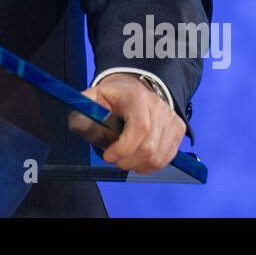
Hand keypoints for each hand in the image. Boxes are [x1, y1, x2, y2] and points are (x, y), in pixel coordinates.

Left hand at [67, 73, 184, 173]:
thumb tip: (77, 124)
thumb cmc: (112, 97)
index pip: (140, 127)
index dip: (124, 148)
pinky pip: (166, 158)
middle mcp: (159, 106)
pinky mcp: (178, 130)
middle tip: (113, 160)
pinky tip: (137, 160)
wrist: (134, 88)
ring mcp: (172, 119)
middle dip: (127, 160)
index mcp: (137, 97)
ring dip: (137, 165)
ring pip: (159, 157)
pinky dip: (149, 165)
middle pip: (150, 147)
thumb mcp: (93, 98)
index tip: (108, 156)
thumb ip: (83, 111)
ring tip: (124, 159)